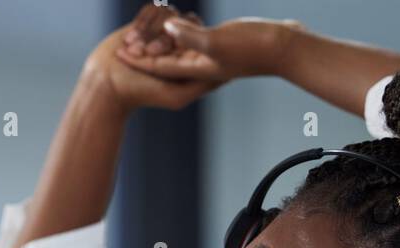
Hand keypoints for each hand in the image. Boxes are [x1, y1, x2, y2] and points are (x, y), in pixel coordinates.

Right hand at [82, 6, 217, 111]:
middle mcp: (176, 42)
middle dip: (164, 35)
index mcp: (188, 57)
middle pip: (186, 21)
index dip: (186, 38)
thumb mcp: (178, 95)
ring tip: (132, 47)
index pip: (200, 35)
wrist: (106, 85)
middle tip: (146, 53)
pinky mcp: (144, 21)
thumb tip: (230, 71)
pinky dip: (141, 21)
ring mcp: (160, 30)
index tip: (163, 52)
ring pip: (169, 12)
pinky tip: (128, 39)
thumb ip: (205, 84)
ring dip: (149, 29)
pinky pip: (154, 7)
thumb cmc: (141, 93)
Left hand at [116, 9, 304, 87]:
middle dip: (142, 53)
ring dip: (156, 42)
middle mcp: (199, 67)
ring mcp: (209, 57)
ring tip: (136, 34)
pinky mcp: (217, 45)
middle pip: (164, 61)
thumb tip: (167, 26)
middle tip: (119, 44)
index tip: (117, 52)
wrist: (282, 46)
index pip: (160, 67)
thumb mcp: (218, 42)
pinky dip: (175, 33)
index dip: (138, 59)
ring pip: (175, 50)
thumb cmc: (254, 46)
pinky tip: (165, 24)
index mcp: (196, 72)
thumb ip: (191, 36)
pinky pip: (189, 40)